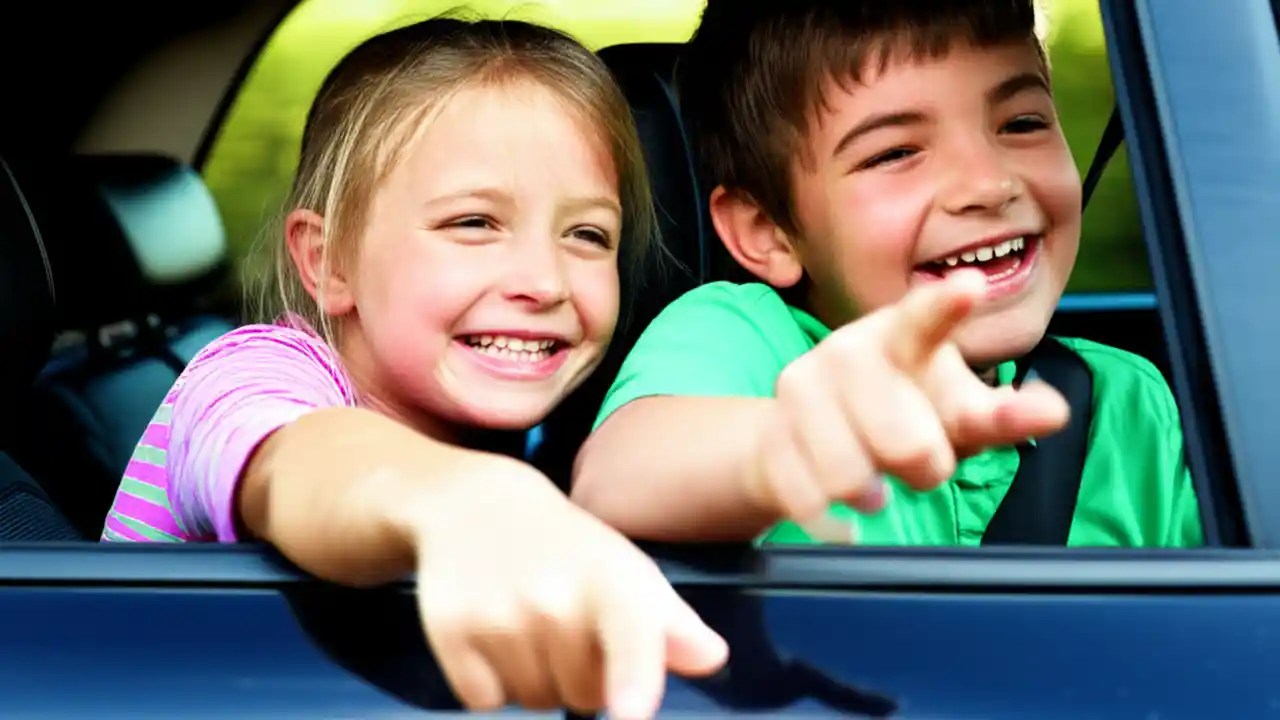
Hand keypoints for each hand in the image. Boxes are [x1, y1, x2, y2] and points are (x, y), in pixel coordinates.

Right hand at [411, 461, 727, 717]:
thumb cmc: (565, 547)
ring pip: (535, 702)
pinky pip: (485, 701)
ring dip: (537, 680)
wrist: (473, 504)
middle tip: (567, 627)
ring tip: (530, 626)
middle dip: (581, 677)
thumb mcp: (625, 569)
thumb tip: (711, 657)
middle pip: (585, 699)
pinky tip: (494, 635)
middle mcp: (553, 597)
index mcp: (610, 580)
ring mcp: (497, 616)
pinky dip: (490, 683)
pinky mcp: (450, 633)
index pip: (629, 636)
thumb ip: (672, 622)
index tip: (630, 711)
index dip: (632, 678)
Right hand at [745, 269, 1069, 535]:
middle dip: (925, 469)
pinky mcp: (770, 434)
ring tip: (873, 481)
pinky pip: (809, 500)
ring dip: (873, 494)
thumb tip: (1054, 412)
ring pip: (852, 479)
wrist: (801, 434)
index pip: (925, 321)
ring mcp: (800, 390)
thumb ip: (1004, 413)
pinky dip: (831, 520)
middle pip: (906, 443)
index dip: (946, 307)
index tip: (971, 288)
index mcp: (901, 335)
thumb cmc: (899, 414)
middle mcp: (846, 353)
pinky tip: (836, 506)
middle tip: (922, 463)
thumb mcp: (957, 411)